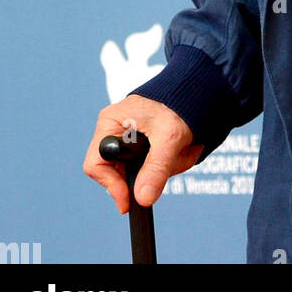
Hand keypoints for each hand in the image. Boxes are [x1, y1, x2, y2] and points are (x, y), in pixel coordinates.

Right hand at [83, 95, 203, 210]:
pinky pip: (152, 165)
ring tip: (186, 150)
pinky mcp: (144, 144)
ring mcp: (129, 139)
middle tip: (174, 163)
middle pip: (119, 172)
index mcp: (110, 123)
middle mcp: (115, 131)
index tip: (129, 202)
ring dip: (165, 168)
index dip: (111, 186)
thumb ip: (156, 167)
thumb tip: (143, 199)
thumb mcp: (169, 136)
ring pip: (139, 172)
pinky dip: (170, 162)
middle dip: (149, 174)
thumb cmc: (178, 103)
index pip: (96, 165)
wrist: (195, 88)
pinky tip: (184, 150)